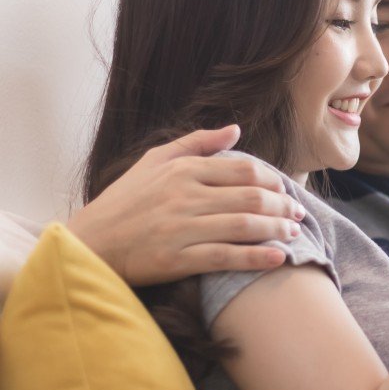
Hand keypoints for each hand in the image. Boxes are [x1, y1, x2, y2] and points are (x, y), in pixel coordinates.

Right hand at [67, 125, 304, 285]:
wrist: (88, 245)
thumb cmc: (124, 202)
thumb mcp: (153, 161)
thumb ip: (196, 142)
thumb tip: (235, 129)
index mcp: (182, 171)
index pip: (243, 171)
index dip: (272, 181)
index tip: (286, 191)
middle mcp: (184, 197)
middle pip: (250, 198)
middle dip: (282, 206)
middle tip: (298, 214)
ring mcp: (180, 229)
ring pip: (243, 226)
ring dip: (276, 229)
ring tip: (293, 233)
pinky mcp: (176, 260)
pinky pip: (226, 257)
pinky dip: (256, 258)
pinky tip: (277, 258)